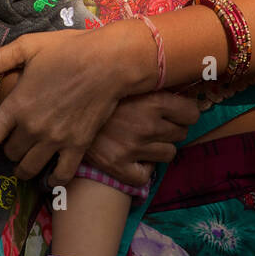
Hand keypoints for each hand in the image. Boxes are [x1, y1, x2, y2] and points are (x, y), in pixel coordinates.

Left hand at [0, 28, 139, 183]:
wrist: (110, 62)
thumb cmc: (69, 50)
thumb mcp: (29, 47)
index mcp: (17, 105)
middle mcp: (33, 128)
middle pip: (9, 153)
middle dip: (8, 147)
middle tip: (15, 136)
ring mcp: (56, 140)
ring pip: (28, 167)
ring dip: (23, 165)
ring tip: (27, 157)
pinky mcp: (78, 146)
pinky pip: (59, 175)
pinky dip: (51, 178)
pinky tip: (50, 173)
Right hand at [83, 90, 199, 185]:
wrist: (63, 111)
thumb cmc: (96, 92)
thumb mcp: (125, 80)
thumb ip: (151, 82)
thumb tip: (178, 80)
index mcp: (152, 100)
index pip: (192, 113)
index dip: (185, 112)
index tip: (178, 112)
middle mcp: (147, 125)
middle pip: (181, 133)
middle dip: (171, 129)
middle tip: (155, 124)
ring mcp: (134, 148)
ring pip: (169, 154)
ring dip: (159, 148)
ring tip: (144, 140)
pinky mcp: (120, 166)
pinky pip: (146, 175)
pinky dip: (142, 169)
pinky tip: (133, 158)